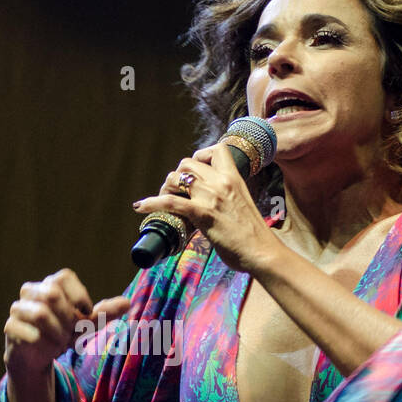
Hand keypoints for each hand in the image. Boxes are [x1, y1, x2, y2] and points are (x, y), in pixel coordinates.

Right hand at [3, 268, 130, 374]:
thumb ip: (104, 313)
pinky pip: (26, 332)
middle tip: (72, 332)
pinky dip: (42, 343)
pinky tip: (46, 349)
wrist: (37, 357)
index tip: (86, 314)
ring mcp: (18, 309)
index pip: (63, 277)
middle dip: (68, 317)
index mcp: (50, 284)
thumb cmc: (62, 333)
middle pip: (52, 294)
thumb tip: (127, 303)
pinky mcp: (10, 327)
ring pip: (40, 314)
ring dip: (57, 333)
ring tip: (60, 342)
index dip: (79, 296)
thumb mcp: (86, 325)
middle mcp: (31, 292)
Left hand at [131, 142, 277, 272]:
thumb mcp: (242, 206)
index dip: (201, 155)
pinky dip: (151, 203)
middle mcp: (222, 182)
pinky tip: (140, 207)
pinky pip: (170, 202)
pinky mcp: (203, 214)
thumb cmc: (254, 236)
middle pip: (188, 162)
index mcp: (234, 178)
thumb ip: (227, 199)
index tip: (195, 169)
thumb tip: (213, 207)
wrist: (262, 251)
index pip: (216, 150)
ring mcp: (211, 197)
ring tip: (161, 199)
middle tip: (174, 191)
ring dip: (165, 186)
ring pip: (176, 177)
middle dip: (177, 174)